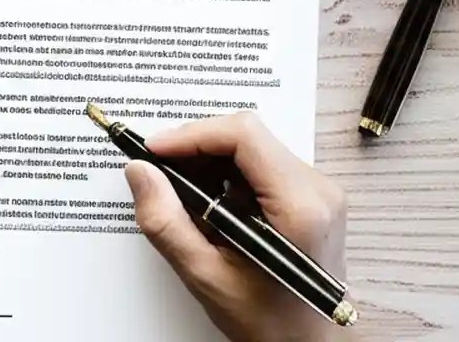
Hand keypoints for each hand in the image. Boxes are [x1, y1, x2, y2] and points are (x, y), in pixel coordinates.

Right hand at [124, 114, 348, 341]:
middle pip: (248, 137)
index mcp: (300, 207)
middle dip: (197, 147)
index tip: (154, 150)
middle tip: (158, 171)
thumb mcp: (208, 277)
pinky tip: (207, 203)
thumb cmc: (270, 324)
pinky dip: (228, 174)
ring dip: (210, 161)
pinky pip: (263, 166)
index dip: (193, 135)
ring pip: (254, 148)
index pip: (244, 136)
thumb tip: (139, 173)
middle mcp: (318, 190)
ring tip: (180, 193)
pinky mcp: (312, 197)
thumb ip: (168, 224)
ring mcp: (319, 191)